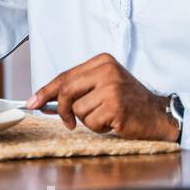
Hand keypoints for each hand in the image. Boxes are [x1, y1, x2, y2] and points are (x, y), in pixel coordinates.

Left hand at [26, 53, 179, 141]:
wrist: (157, 114)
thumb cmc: (128, 102)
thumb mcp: (103, 86)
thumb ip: (77, 90)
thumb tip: (42, 100)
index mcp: (102, 62)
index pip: (65, 76)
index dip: (45, 91)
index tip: (32, 102)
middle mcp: (107, 71)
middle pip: (66, 90)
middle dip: (62, 109)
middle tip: (67, 122)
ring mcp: (112, 88)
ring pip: (77, 110)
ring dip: (88, 120)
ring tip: (106, 116)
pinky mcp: (115, 106)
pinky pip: (90, 122)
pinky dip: (98, 127)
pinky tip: (113, 122)